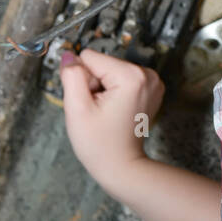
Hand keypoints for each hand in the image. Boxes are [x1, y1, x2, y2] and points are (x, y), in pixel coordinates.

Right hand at [60, 48, 164, 190]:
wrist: (121, 166)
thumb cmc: (99, 143)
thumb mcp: (77, 109)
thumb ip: (71, 76)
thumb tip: (69, 55)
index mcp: (131, 76)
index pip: (90, 57)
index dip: (83, 80)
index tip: (91, 101)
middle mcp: (147, 74)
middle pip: (103, 63)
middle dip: (94, 84)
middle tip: (97, 110)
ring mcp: (152, 81)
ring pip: (110, 71)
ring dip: (103, 89)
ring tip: (106, 112)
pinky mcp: (151, 89)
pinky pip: (121, 79)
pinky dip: (114, 92)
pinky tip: (114, 111)